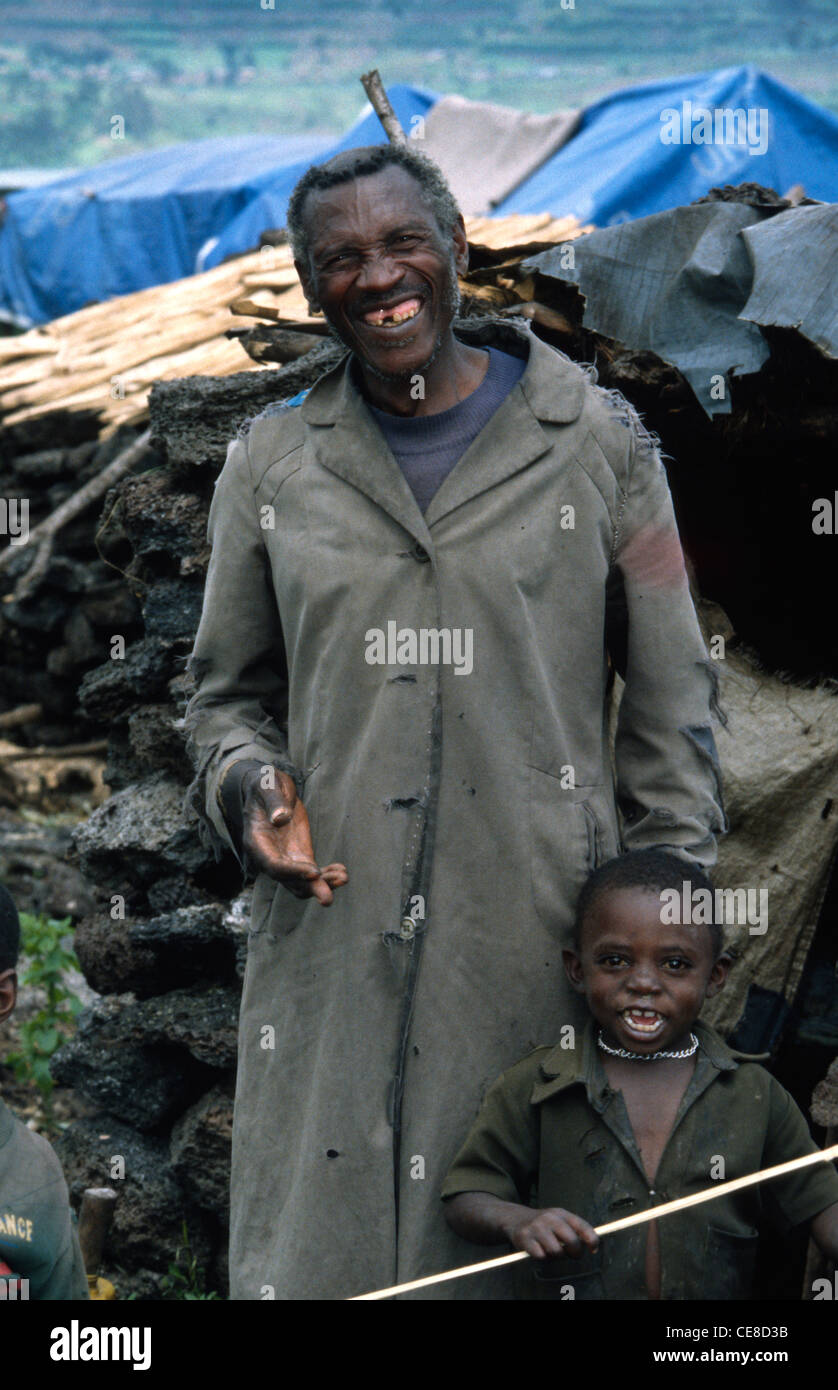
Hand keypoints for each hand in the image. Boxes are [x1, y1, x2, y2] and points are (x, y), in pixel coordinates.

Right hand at [241, 768, 347, 905]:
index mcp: (257, 842)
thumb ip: (274, 800)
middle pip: (288, 881)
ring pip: (302, 882)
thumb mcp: (268, 785)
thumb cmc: (266, 784)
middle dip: (308, 888)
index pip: (273, 864)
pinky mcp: (299, 855)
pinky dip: (327, 875)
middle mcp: (269, 856)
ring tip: (343, 877)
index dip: (292, 871)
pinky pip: (312, 873)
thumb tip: (280, 818)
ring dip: (322, 884)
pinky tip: (342, 871)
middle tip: (328, 897)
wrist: (270, 788)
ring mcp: (285, 858)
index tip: (313, 872)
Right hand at [505, 1206, 599, 1259]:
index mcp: (561, 1213)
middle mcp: (549, 1218)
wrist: (515, 1218)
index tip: (593, 1249)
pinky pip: (541, 1256)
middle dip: (575, 1253)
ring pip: (556, 1252)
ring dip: (557, 1257)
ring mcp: (536, 1227)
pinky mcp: (525, 1238)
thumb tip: (594, 1247)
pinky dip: (542, 1257)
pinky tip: (539, 1251)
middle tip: (572, 1254)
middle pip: (571, 1241)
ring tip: (551, 1251)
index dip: (591, 1239)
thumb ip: (575, 1230)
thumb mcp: (559, 1220)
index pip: (581, 1226)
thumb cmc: (544, 1224)